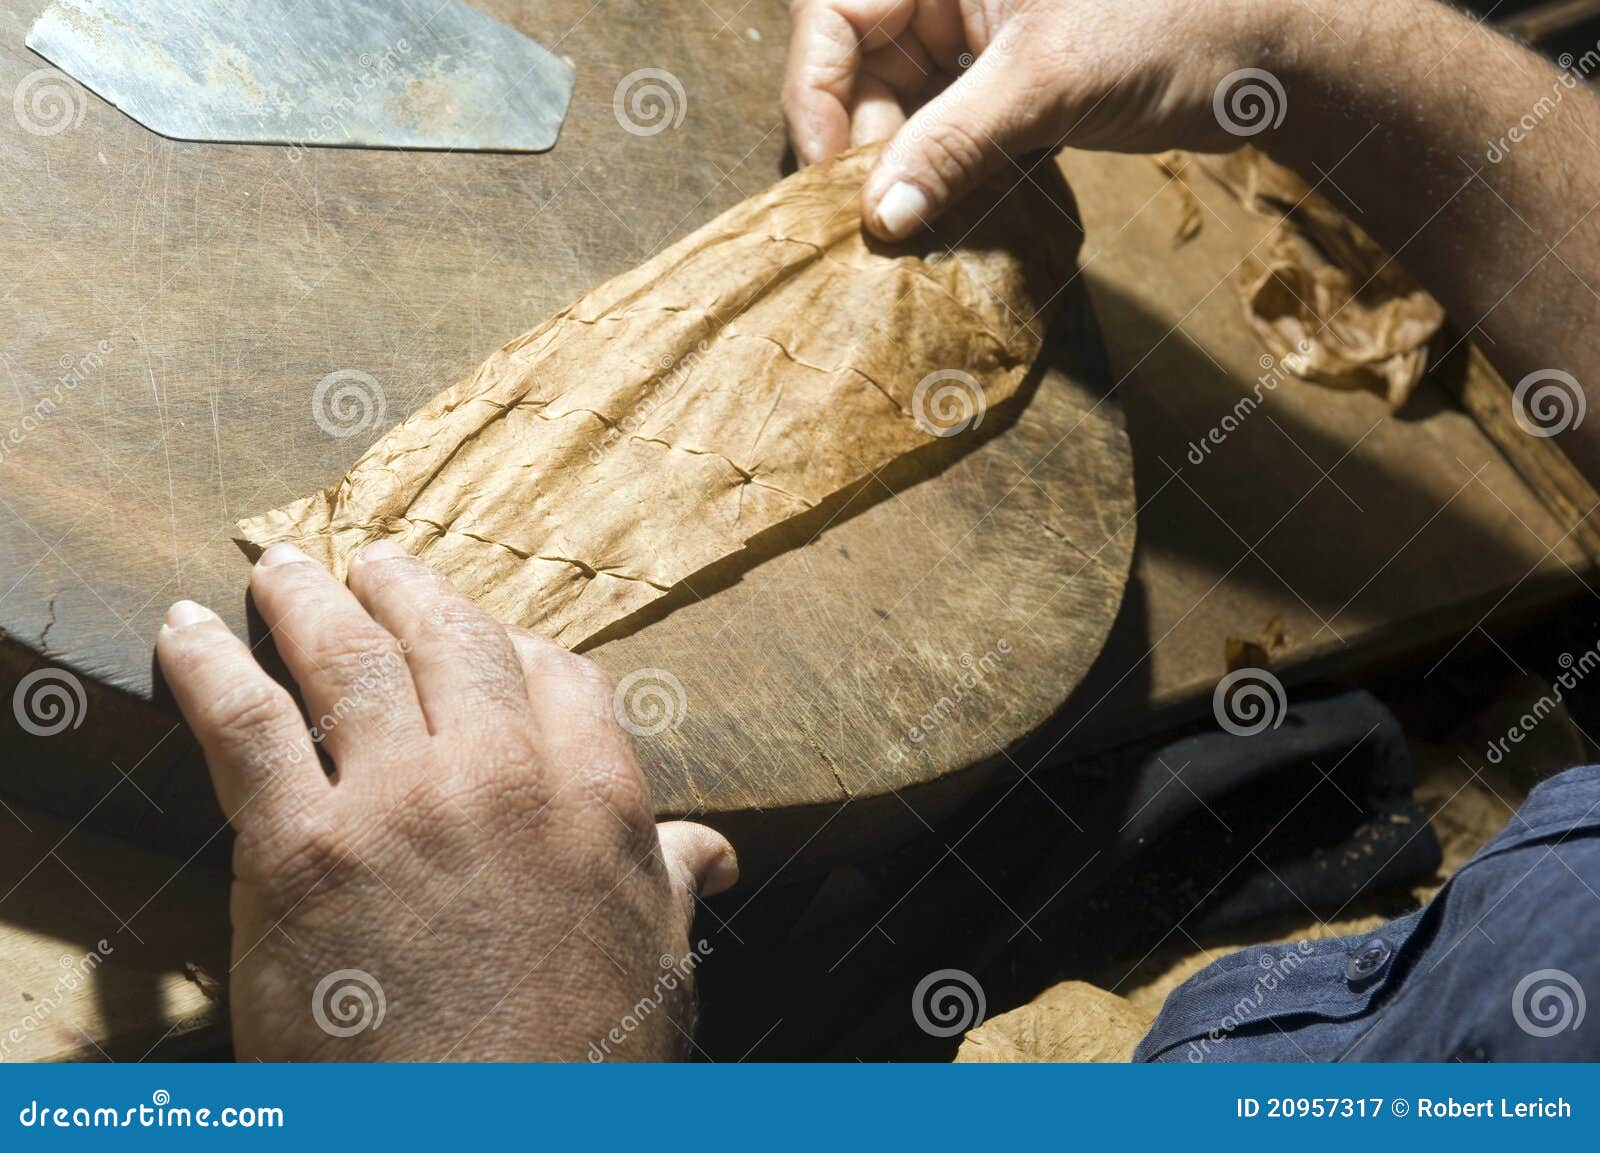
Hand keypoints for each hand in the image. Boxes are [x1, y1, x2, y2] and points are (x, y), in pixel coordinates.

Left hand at [155, 541, 736, 1060]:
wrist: (495, 1135)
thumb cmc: (584, 1063)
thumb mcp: (655, 962)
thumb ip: (668, 882)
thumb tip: (714, 851)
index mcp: (597, 793)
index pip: (557, 674)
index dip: (512, 641)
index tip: (479, 631)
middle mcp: (503, 772)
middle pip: (449, 642)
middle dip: (406, 591)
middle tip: (371, 563)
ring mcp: (401, 801)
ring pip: (348, 659)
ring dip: (309, 600)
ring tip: (284, 568)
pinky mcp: (303, 849)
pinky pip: (246, 725)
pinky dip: (206, 664)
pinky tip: (186, 627)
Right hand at [781, 0, 1285, 237]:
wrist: (1275, 47)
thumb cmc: (1173, 24)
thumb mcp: (1047, 84)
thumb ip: (951, 146)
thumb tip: (879, 215)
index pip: (832, 14)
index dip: (816, 94)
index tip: (831, 178)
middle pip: (858, 61)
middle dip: (862, 140)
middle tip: (877, 218)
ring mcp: (978, 29)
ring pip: (899, 99)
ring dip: (901, 166)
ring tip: (914, 226)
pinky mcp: (1007, 75)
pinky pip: (945, 122)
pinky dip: (942, 169)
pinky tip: (948, 212)